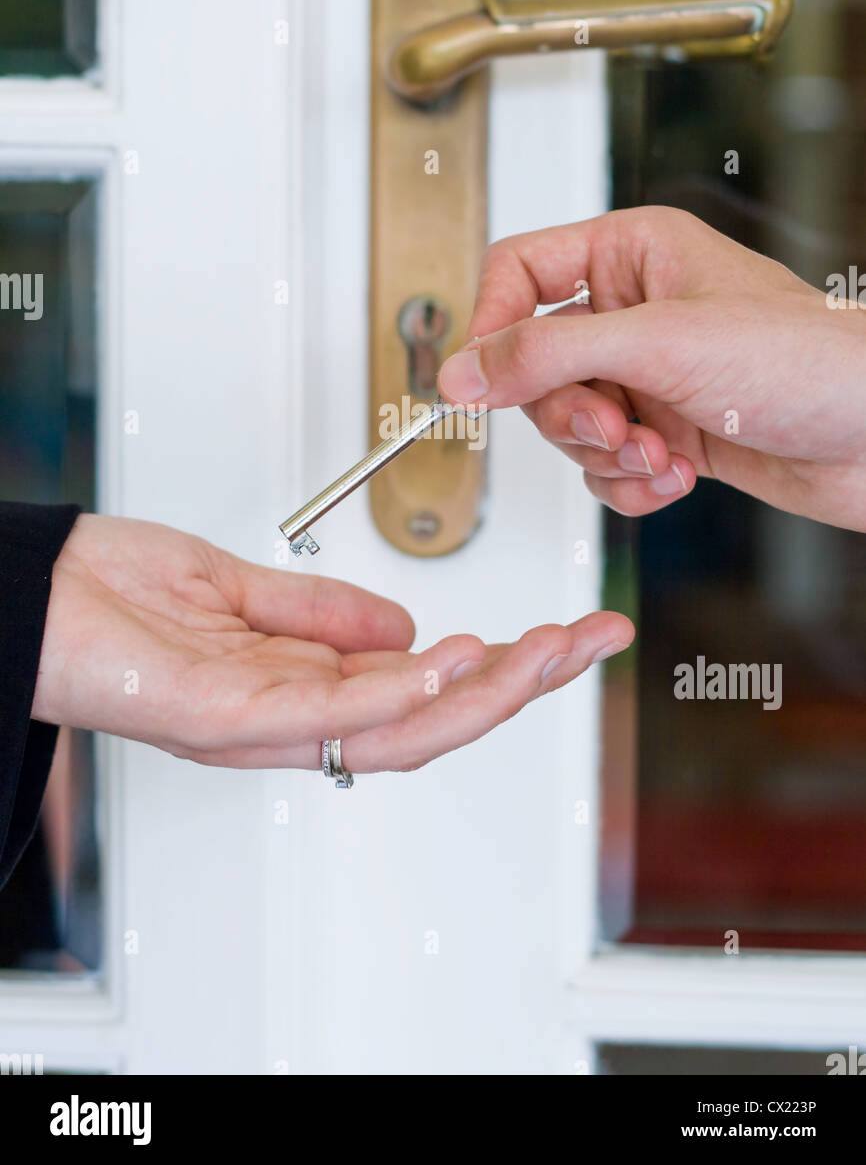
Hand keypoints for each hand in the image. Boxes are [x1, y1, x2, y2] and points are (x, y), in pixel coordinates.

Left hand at [32, 515, 632, 770]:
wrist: (25, 593)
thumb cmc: (112, 595)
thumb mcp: (237, 588)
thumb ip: (320, 613)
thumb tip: (405, 631)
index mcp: (297, 689)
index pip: (421, 692)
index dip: (501, 669)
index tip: (565, 633)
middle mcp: (285, 720)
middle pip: (427, 723)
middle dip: (520, 685)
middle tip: (590, 642)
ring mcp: (254, 723)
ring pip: (392, 730)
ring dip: (480, 693)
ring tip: (546, 653)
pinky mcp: (216, 713)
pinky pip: (321, 715)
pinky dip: (394, 693)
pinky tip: (451, 663)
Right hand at [438, 206, 865, 530]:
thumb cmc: (807, 361)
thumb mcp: (659, 344)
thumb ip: (547, 354)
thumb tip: (462, 371)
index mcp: (632, 254)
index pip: (518, 271)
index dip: (492, 326)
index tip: (483, 383)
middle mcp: (636, 311)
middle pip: (536, 364)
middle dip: (572, 413)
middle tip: (613, 427)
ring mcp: (652, 375)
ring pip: (569, 423)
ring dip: (608, 454)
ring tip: (661, 455)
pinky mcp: (670, 431)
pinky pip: (606, 465)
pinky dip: (632, 483)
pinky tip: (677, 478)